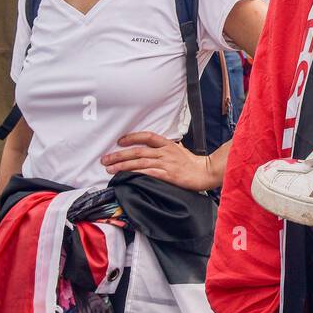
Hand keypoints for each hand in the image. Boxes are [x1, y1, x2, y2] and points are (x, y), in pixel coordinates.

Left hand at [101, 131, 218, 191]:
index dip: (132, 137)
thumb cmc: (193, 163)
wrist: (206, 172)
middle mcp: (165, 152)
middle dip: (119, 155)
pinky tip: (126, 176)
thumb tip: (157, 146)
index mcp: (168, 144)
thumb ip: (168, 147)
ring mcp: (166, 163)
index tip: (120, 141)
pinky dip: (135, 173)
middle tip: (106, 159)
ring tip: (110, 169)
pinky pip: (148, 173)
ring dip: (123, 165)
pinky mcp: (168, 175)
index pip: (147, 136)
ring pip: (140, 162)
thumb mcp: (181, 150)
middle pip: (138, 151)